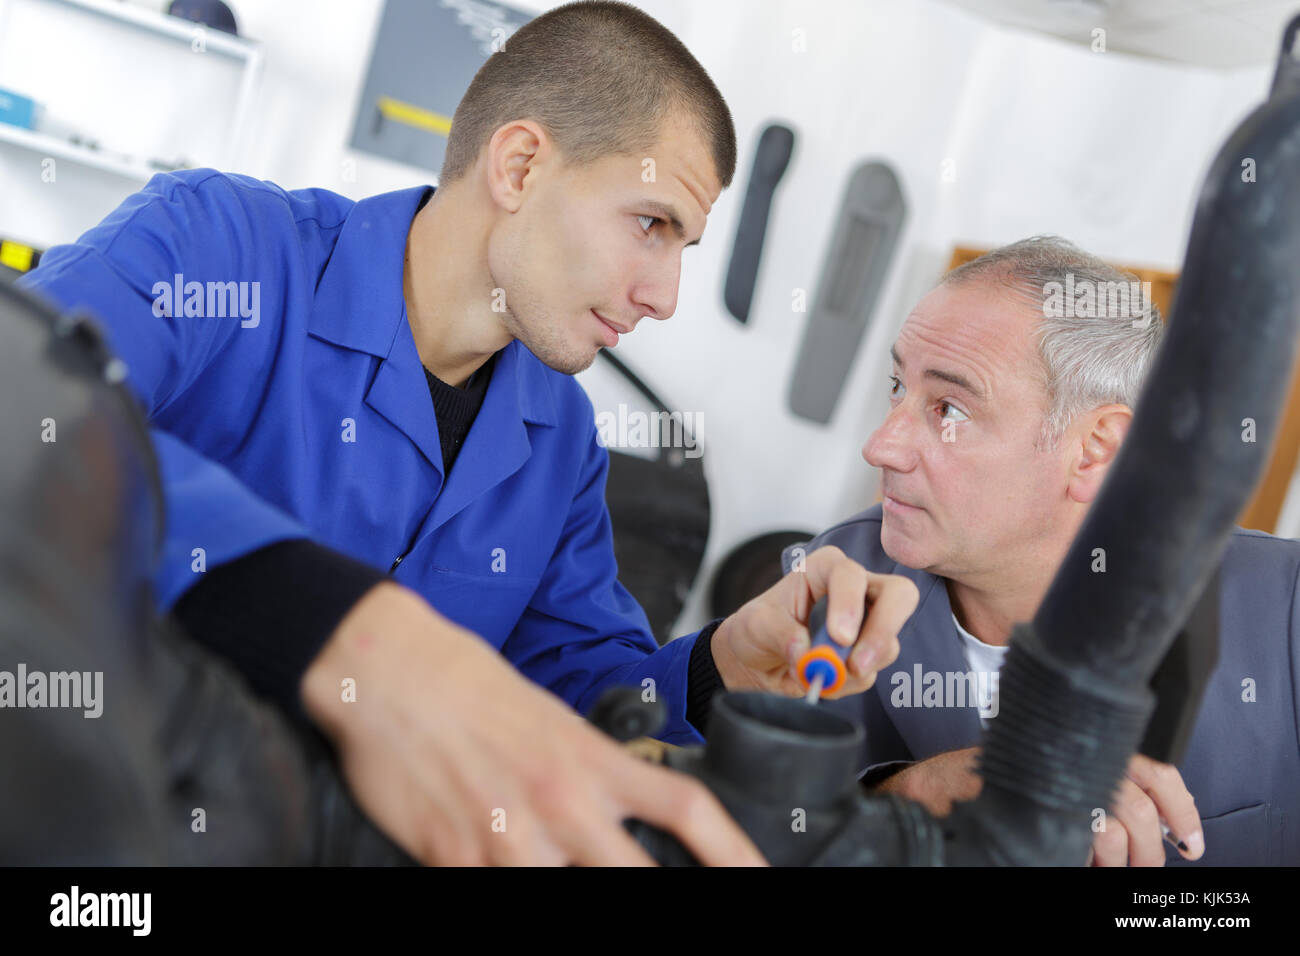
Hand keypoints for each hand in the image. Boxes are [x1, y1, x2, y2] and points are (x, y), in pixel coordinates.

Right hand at [301, 582, 765, 865]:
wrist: (392, 668)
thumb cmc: (469, 688)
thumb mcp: (551, 722)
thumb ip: (591, 773)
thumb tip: (621, 815)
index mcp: (593, 759)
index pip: (687, 809)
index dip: (734, 852)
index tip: (760, 879)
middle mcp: (563, 800)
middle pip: (638, 875)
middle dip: (662, 897)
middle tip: (684, 911)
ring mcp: (509, 832)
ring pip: (565, 894)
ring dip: (573, 893)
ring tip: (558, 874)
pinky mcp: (453, 854)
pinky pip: (491, 893)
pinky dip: (504, 889)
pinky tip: (501, 872)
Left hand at [710, 545, 918, 697]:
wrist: (756, 662)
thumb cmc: (757, 629)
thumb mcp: (756, 625)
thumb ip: (780, 634)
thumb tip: (805, 652)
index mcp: (825, 569)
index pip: (851, 575)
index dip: (850, 604)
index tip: (839, 636)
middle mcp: (855, 590)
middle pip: (899, 596)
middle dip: (882, 633)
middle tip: (857, 665)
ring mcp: (867, 623)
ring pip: (889, 643)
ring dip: (855, 668)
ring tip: (816, 673)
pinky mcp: (868, 654)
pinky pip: (872, 673)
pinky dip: (846, 684)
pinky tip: (822, 679)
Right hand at [873, 745, 1206, 866]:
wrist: (925, 791)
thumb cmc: (981, 783)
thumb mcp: (1042, 768)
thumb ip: (1087, 781)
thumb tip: (1147, 823)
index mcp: (1078, 748)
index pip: (1151, 772)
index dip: (1181, 807)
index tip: (1190, 840)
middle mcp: (1067, 761)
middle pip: (1136, 805)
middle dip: (1147, 848)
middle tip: (1139, 868)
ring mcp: (1048, 788)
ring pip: (1111, 828)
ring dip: (1112, 859)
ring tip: (1095, 865)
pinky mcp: (1029, 814)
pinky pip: (1075, 842)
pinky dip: (1081, 856)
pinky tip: (1072, 857)